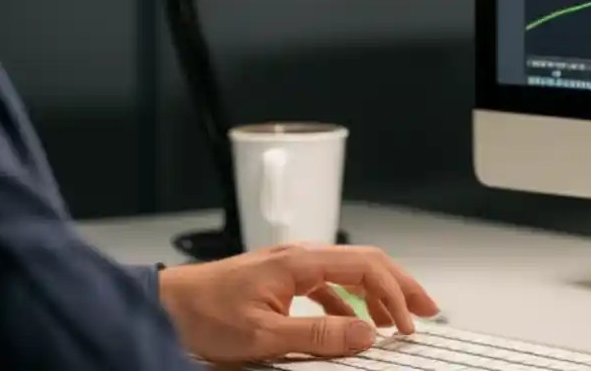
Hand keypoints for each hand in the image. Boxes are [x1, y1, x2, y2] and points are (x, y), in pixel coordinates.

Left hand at [157, 243, 439, 362]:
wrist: (163, 305)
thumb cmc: (203, 314)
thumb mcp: (264, 335)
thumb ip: (319, 335)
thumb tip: (365, 334)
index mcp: (302, 261)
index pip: (367, 268)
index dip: (396, 294)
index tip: (409, 324)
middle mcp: (301, 256)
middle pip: (367, 263)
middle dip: (401, 285)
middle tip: (427, 310)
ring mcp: (292, 265)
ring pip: (350, 273)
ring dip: (378, 295)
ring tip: (396, 321)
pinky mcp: (282, 278)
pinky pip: (329, 285)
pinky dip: (350, 303)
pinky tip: (353, 324)